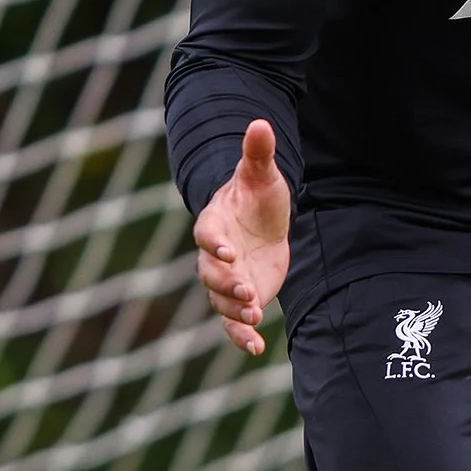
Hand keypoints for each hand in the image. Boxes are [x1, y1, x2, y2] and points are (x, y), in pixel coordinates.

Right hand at [193, 120, 292, 354]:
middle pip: (210, 274)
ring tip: (254, 315)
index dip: (214, 244)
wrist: (262, 222)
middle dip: (226, 284)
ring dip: (234, 311)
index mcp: (214, 223)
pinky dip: (241, 336)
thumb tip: (261, 122)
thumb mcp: (262, 174)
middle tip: (247, 291)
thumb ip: (258, 153)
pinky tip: (258, 348)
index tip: (227, 252)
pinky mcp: (239, 298)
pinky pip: (233, 322)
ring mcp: (225, 280)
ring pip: (220, 301)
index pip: (207, 235)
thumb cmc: (258, 195)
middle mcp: (214, 256)